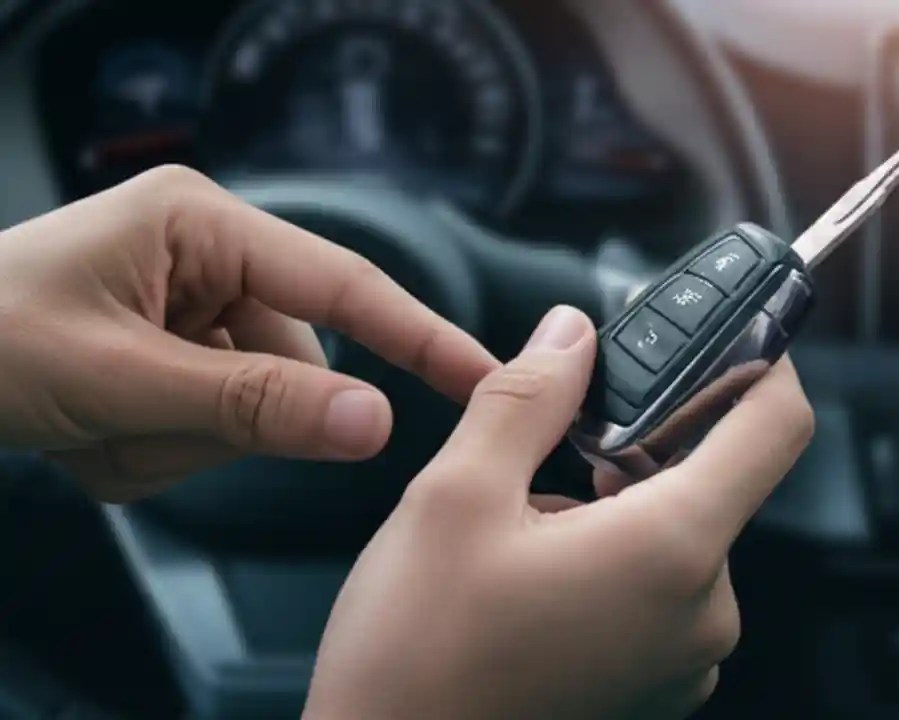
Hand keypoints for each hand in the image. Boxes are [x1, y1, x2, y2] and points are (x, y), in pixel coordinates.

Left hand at [0, 165, 498, 500]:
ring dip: (181, 444)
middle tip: (131, 428)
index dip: (421, 337)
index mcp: (203, 222)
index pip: (345, 286)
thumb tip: (373, 423)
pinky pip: (217, 424)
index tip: (485, 378)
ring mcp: (192, 304)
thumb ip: (252, 406)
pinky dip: (162, 451)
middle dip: (220, 423)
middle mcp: (208, 253)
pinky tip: (94, 434)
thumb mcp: (118, 380)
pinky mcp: (177, 349)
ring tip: (97, 431)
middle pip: (293, 368)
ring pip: (255, 409)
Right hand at [305, 306, 814, 719]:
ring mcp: (685, 656)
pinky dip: (615, 558)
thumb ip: (528, 396)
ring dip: (617, 503)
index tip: (726, 332)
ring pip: (680, 530)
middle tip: (557, 446)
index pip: (779, 425)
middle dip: (644, 441)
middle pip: (717, 475)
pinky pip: (663, 588)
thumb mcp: (455, 496)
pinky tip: (538, 576)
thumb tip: (572, 334)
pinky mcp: (658, 684)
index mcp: (673, 548)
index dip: (762, 360)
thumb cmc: (416, 658)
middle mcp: (703, 609)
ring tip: (527, 528)